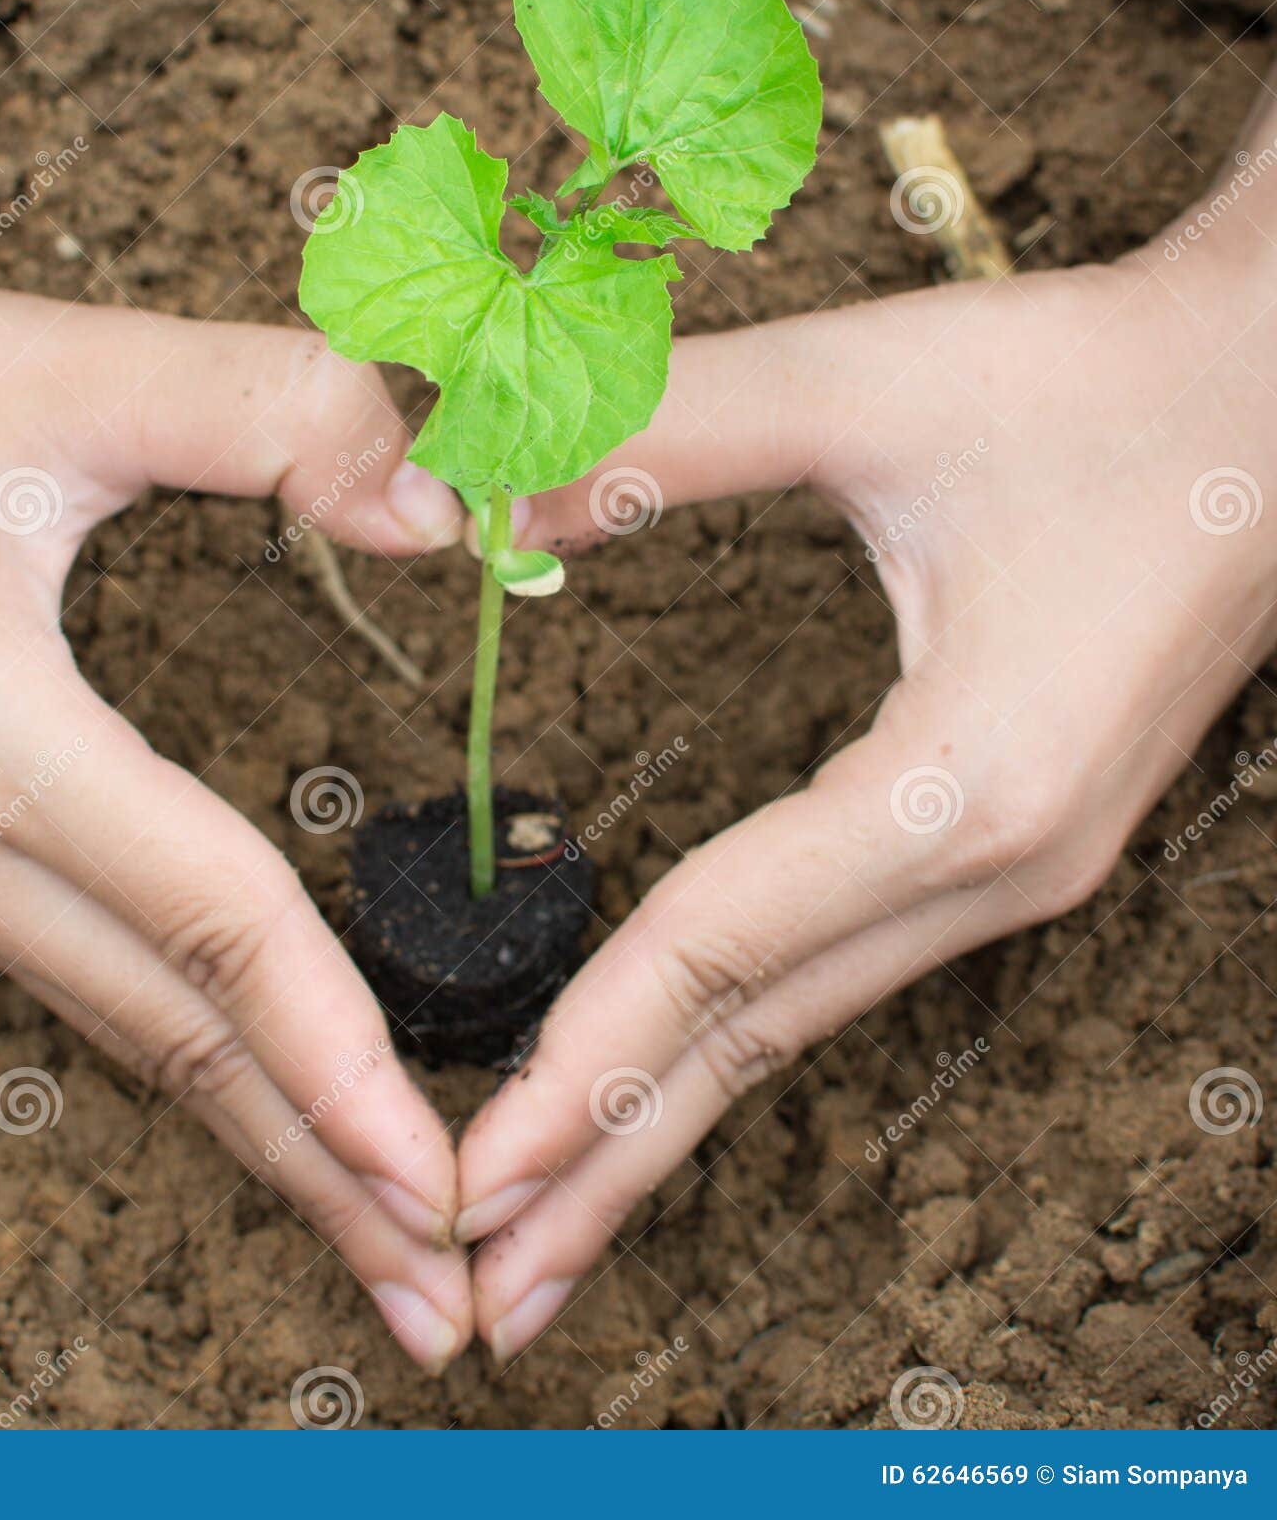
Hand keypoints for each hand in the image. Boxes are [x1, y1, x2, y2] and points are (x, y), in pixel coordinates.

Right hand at [0, 224, 473, 1370]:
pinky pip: (88, 987)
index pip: (205, 917)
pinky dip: (196, 1065)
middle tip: (449, 1302)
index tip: (434, 1170)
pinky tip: (265, 1105)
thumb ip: (266, 410)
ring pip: (131, 1034)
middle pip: (174, 1037)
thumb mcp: (67, 371)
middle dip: (319, 1169)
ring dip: (265, 1140)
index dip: (333, 1045)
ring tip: (381, 1241)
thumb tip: (437, 502)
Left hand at [455, 212, 1276, 1359]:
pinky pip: (840, 965)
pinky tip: (674, 1069)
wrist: (1272, 397)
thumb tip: (482, 491)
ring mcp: (1016, 868)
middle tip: (485, 1287)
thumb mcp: (869, 384)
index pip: (724, 944)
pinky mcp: (1009, 840)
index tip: (474, 1170)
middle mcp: (996, 862)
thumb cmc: (1095, 388)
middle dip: (613, 1163)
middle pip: (759, 1037)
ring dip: (668, 1119)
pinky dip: (734, 1034)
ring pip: (800, 1019)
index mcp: (966, 780)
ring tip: (554, 1222)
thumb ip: (668, 436)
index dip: (588, 1055)